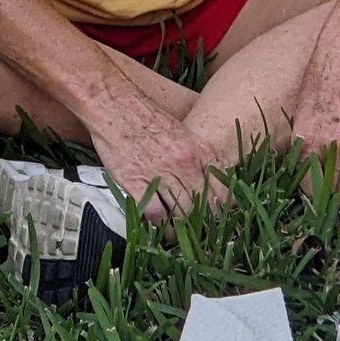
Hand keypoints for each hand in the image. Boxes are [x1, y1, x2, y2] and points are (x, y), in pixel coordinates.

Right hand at [87, 99, 219, 223]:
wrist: (116, 106)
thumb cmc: (147, 119)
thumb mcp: (184, 134)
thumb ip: (199, 158)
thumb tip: (209, 183)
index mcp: (201, 151)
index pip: (223, 190)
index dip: (223, 210)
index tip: (219, 220)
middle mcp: (185, 164)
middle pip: (204, 207)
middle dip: (203, 224)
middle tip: (199, 233)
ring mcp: (161, 174)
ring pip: (182, 214)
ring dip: (181, 229)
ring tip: (178, 234)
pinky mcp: (136, 182)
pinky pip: (155, 214)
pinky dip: (159, 225)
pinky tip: (158, 227)